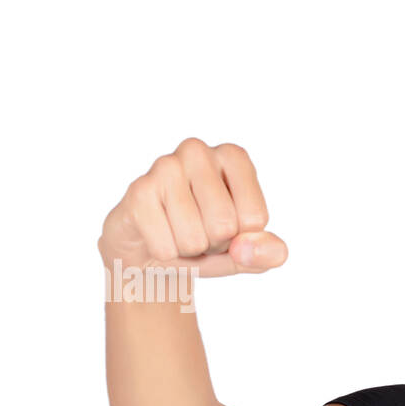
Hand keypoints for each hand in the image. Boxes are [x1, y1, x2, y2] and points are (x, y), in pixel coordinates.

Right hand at [98, 138, 286, 278]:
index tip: (229, 227)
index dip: (243, 238)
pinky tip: (158, 234)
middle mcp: (198, 151)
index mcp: (234, 157)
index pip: (255, 218)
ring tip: (179, 231)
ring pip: (193, 239)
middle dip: (215, 244)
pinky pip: (165, 247)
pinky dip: (166, 254)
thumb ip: (266, 253)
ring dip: (189, 249)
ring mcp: (164, 166)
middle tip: (200, 231)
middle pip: (224, 226)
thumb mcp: (248, 251)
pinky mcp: (138, 191)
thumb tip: (248, 247)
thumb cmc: (209, 241)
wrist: (155, 248)